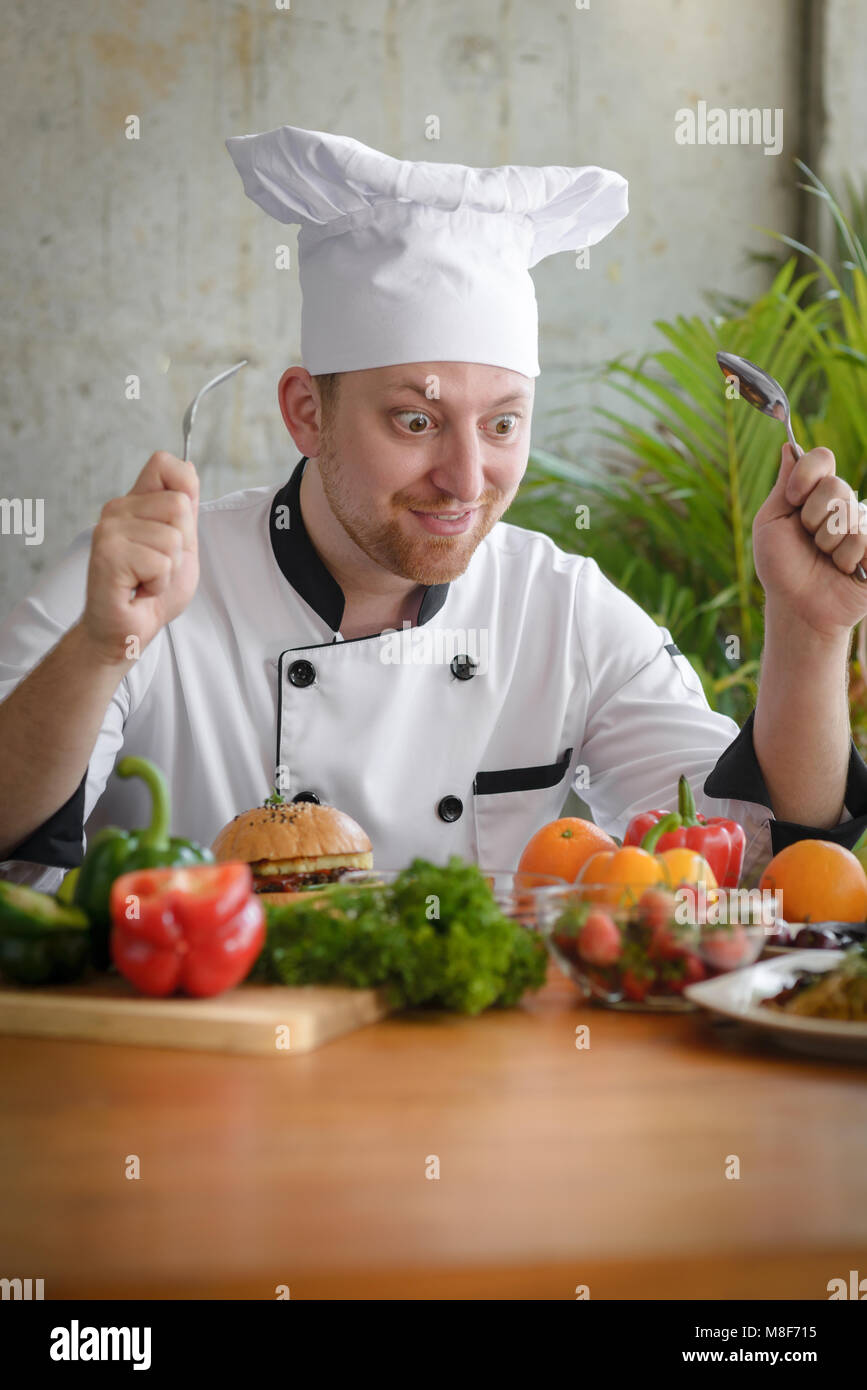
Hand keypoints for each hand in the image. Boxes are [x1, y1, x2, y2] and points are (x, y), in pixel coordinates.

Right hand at [82, 451, 199, 665]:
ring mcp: (109, 530)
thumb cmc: (152, 591)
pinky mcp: (108, 555)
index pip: (164, 463)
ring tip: (146, 579)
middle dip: (181, 545)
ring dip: (168, 569)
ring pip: (172, 538)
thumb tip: (188, 468)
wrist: (127, 630)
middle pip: (179, 505)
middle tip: (157, 566)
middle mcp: (117, 510)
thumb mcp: (181, 546)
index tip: (176, 528)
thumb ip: (185, 510)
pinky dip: (158, 583)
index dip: (184, 491)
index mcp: (135, 503)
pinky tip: (139, 589)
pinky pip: (160, 562)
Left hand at [753, 443, 866, 636]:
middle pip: (836, 486)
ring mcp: (863, 526)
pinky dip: (847, 557)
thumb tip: (788, 447)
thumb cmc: (781, 568)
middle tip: (808, 540)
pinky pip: (865, 537)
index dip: (807, 475)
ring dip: (828, 543)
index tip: (793, 499)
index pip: (822, 458)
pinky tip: (843, 569)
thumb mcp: (771, 524)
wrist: (796, 607)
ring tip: (825, 559)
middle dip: (813, 518)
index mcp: (815, 494)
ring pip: (851, 515)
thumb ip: (783, 486)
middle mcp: (843, 505)